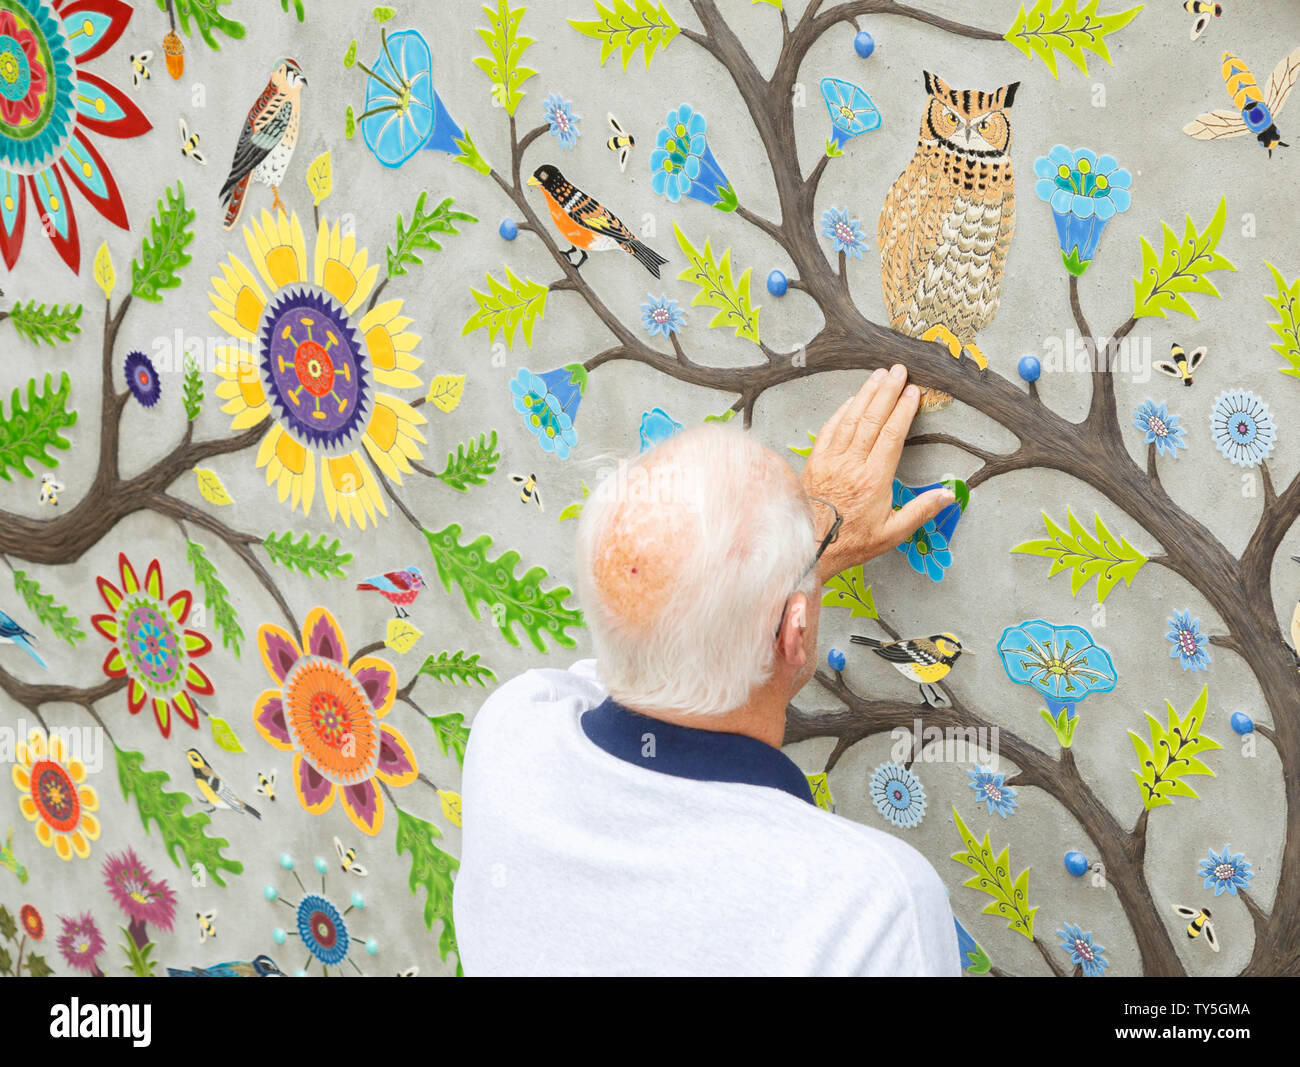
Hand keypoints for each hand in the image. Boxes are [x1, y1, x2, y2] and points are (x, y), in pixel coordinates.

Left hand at [801, 364, 954, 581]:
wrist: (811, 546)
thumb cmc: (852, 542)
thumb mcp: (893, 533)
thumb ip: (921, 510)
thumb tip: (948, 494)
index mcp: (874, 479)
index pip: (892, 434)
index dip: (903, 410)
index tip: (913, 392)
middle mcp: (852, 464)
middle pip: (872, 419)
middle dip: (887, 391)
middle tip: (898, 371)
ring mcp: (831, 460)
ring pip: (851, 419)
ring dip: (866, 394)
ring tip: (878, 376)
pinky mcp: (815, 462)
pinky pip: (829, 429)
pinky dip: (841, 412)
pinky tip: (851, 400)